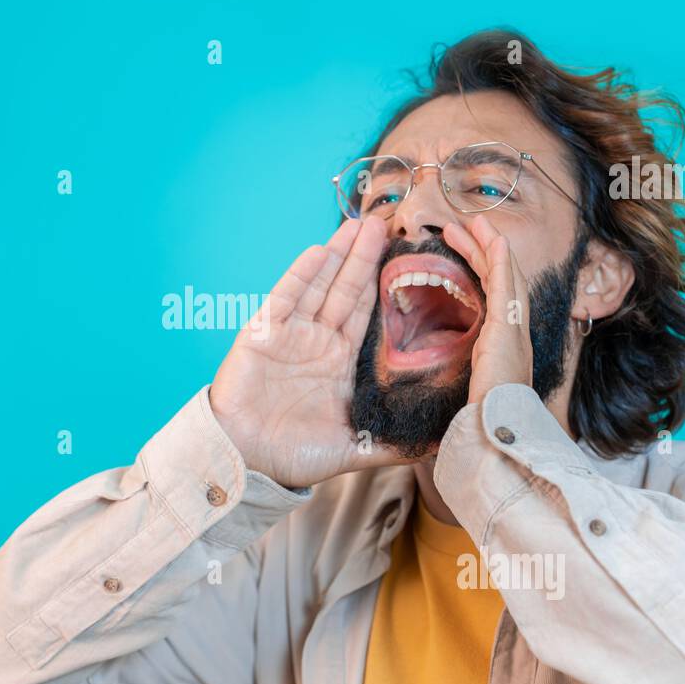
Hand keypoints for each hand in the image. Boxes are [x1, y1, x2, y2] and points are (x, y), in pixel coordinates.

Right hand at [210, 216, 411, 488]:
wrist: (245, 461)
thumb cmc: (294, 456)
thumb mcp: (354, 449)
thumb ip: (393, 445)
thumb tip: (439, 448)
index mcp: (341, 363)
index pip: (367, 314)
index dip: (382, 284)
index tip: (404, 256)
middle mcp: (317, 342)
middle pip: (346, 290)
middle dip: (363, 256)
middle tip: (383, 221)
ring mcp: (290, 334)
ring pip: (319, 285)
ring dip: (337, 255)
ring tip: (357, 224)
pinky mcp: (262, 334)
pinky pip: (284, 298)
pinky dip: (301, 276)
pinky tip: (318, 253)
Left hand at [443, 216, 532, 405]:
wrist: (495, 433)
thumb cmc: (481, 420)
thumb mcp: (471, 388)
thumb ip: (466, 373)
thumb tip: (445, 372)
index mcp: (505, 346)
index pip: (495, 296)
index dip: (483, 268)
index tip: (466, 248)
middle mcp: (515, 334)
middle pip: (503, 279)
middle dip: (485, 250)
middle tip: (467, 225)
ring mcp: (515, 331)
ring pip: (506, 277)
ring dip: (491, 247)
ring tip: (474, 222)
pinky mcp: (507, 331)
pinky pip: (505, 289)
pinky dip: (501, 262)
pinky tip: (494, 240)